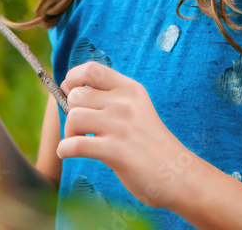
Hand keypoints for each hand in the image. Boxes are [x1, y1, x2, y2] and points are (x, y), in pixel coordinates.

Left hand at [57, 61, 196, 209]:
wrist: (176, 172)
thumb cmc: (150, 143)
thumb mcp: (136, 108)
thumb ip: (112, 97)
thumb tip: (73, 91)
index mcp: (130, 88)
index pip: (92, 69)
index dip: (73, 78)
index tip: (69, 91)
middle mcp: (125, 102)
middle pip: (77, 94)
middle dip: (70, 110)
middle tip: (78, 126)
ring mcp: (121, 125)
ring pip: (74, 117)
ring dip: (69, 132)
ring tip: (78, 141)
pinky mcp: (116, 150)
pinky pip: (75, 144)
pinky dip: (65, 150)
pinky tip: (68, 153)